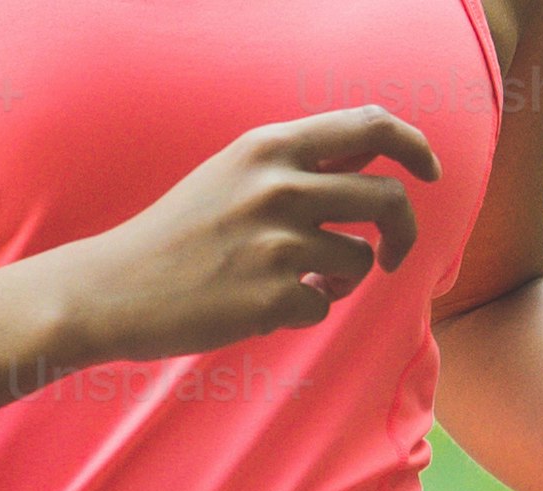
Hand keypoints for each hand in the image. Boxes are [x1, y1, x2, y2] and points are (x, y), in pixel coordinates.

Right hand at [51, 111, 441, 367]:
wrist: (114, 288)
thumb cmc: (179, 234)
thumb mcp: (233, 175)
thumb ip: (297, 166)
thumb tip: (369, 166)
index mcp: (271, 147)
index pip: (370, 127)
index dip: (413, 147)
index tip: (428, 171)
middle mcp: (279, 186)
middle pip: (387, 201)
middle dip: (403, 232)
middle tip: (397, 255)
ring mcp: (277, 242)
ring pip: (360, 261)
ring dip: (344, 279)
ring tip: (304, 282)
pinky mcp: (272, 296)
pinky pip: (325, 305)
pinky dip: (306, 310)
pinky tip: (265, 307)